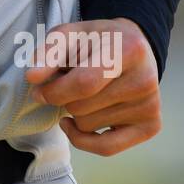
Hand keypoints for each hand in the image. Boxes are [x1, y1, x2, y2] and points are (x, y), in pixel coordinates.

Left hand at [25, 17, 161, 155]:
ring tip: (85, 92)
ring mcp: (151, 105)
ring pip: (88, 126)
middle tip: (69, 82)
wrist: (134, 47)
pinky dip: (83, 140)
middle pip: (82, 108)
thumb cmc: (96, 41)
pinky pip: (106, 148)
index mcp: (128, 49)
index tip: (38, 90)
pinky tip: (74, 124)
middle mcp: (146, 80)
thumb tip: (32, 77)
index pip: (84, 83)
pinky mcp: (151, 126)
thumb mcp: (69, 35)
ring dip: (75, 112)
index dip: (54, 91)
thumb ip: (48, 53)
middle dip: (63, 98)